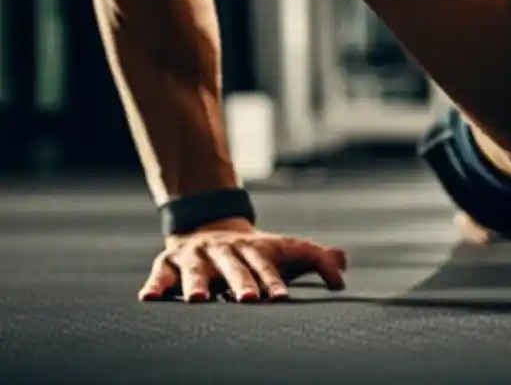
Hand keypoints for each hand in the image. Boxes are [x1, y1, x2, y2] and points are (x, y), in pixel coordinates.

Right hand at [139, 217, 347, 302]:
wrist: (211, 228)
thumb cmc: (258, 252)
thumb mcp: (289, 251)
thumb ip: (319, 259)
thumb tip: (343, 276)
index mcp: (256, 249)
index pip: (267, 266)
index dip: (274, 281)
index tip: (280, 298)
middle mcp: (226, 250)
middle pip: (235, 267)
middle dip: (241, 282)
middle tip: (246, 300)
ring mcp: (197, 256)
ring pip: (198, 270)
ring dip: (198, 284)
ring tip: (201, 300)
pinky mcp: (170, 262)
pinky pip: (160, 274)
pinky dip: (155, 285)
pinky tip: (150, 299)